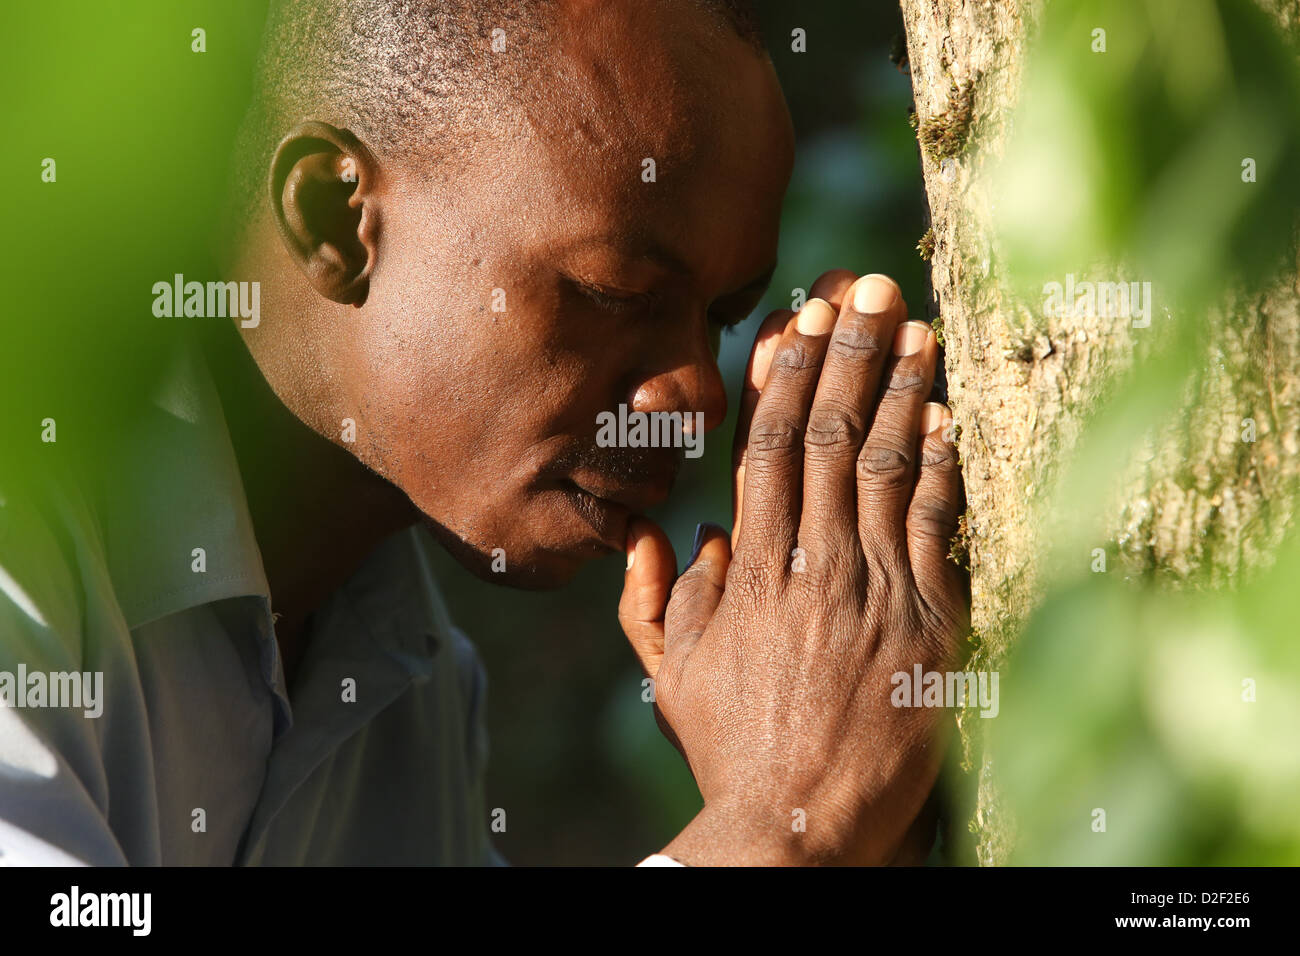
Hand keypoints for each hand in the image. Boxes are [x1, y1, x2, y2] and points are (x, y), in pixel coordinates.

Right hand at [619, 270, 967, 864]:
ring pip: (886, 469)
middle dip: (849, 354)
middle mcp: (811, 566)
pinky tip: (946, 418)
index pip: (767, 448)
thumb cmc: (730, 748)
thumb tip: (664, 530)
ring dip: (902, 391)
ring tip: (915, 328)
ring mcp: (874, 592)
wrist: (799, 826)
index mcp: (748, 570)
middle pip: (830, 438)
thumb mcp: (669, 675)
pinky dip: (941, 470)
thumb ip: (653, 599)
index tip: (800, 319)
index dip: (787, 375)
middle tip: (867, 286)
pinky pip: (936, 531)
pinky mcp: (928, 625)